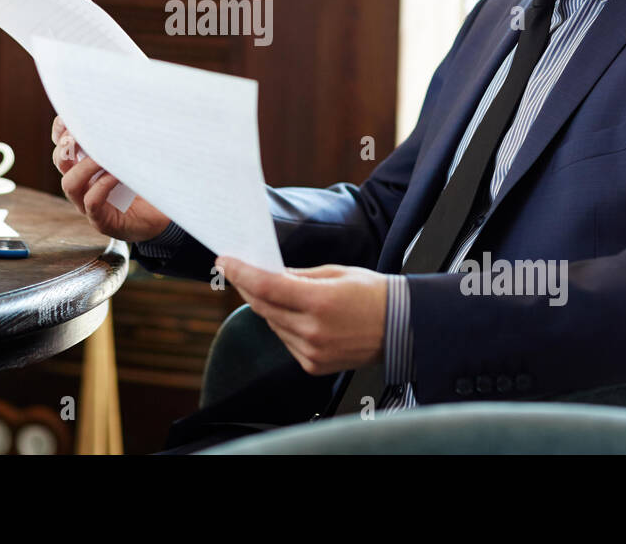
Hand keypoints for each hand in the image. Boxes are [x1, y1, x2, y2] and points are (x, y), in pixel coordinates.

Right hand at [51, 115, 169, 242]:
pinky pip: (91, 202)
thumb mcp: (133, 156)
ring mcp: (88, 206)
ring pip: (69, 184)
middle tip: (81, 135)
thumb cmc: (147, 183)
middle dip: (67, 146)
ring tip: (103, 156)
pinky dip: (101, 185)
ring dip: (84, 166)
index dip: (60, 130)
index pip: (62, 146)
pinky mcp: (102, 222)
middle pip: (60, 161)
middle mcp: (82, 185)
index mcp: (84, 166)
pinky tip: (117, 175)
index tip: (69, 116)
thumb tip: (121, 112)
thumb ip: (121, 138)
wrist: (162, 216)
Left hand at [215, 256, 388, 375]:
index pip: (266, 286)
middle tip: (240, 270)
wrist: (401, 328)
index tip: (224, 261)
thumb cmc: (371, 294)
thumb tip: (268, 274)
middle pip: (263, 306)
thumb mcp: (335, 273)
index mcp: (319, 302)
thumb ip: (298, 276)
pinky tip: (298, 315)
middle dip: (248, 286)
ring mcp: (312, 352)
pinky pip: (285, 340)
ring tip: (282, 292)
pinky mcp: (313, 365)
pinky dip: (283, 325)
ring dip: (268, 306)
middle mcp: (312, 330)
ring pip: (272, 323)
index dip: (241, 272)